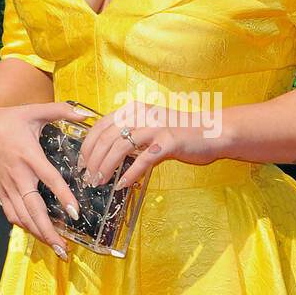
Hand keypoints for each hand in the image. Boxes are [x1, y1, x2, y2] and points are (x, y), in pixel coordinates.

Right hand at [0, 99, 90, 258]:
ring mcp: (7, 185)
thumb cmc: (9, 119)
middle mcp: (18, 174)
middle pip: (33, 209)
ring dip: (37, 233)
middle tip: (63, 248)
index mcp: (29, 156)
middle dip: (48, 231)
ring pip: (21, 216)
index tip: (74, 213)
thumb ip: (61, 110)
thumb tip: (85, 113)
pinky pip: (10, 213)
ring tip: (53, 246)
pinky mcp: (0, 189)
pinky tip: (35, 233)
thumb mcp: (35, 110)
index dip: (63, 197)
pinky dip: (23, 225)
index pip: (50, 180)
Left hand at [77, 101, 229, 191]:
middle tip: (88, 177)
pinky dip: (130, 173)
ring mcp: (155, 127)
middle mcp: (142, 115)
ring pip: (120, 147)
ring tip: (100, 182)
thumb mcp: (151, 127)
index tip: (82, 162)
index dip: (88, 145)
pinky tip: (123, 184)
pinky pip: (143, 159)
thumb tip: (109, 153)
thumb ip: (131, 134)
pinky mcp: (169, 141)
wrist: (213, 131)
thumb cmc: (181, 132)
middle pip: (107, 137)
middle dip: (93, 159)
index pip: (101, 125)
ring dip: (106, 167)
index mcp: (135, 110)